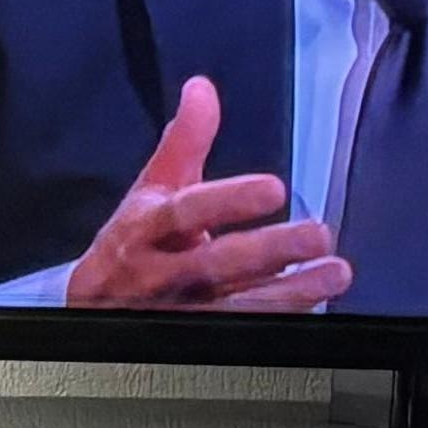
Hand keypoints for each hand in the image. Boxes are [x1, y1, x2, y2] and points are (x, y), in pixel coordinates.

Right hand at [65, 83, 349, 312]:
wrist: (93, 307)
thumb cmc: (133, 243)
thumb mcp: (150, 190)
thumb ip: (183, 142)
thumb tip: (202, 89)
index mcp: (145, 228)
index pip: (185, 213)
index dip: (227, 202)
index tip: (273, 190)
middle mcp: (159, 274)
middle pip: (213, 265)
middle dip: (267, 252)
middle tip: (317, 235)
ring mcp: (177, 312)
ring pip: (233, 307)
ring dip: (288, 292)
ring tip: (333, 274)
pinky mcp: (194, 339)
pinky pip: (241, 333)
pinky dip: (280, 318)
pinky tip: (315, 301)